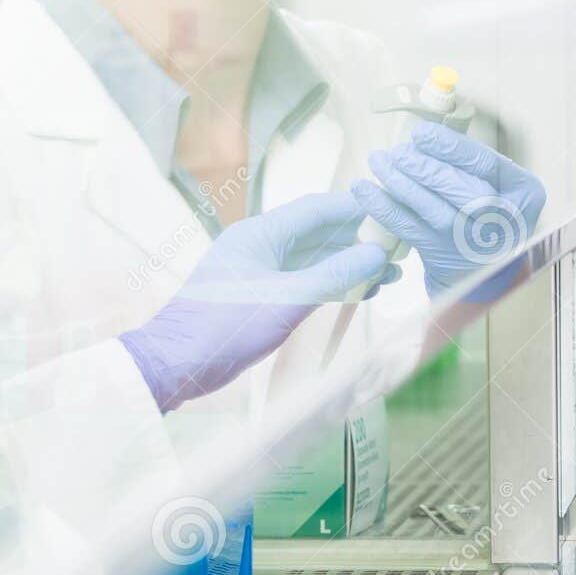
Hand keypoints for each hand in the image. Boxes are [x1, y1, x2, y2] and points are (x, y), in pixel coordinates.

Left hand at [119, 192, 396, 412]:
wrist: (175, 366)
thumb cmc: (223, 329)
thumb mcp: (286, 301)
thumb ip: (334, 275)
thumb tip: (376, 253)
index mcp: (261, 234)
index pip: (317, 209)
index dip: (356, 208)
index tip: (391, 209)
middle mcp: (261, 245)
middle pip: (320, 232)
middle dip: (360, 239)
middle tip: (400, 247)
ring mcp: (261, 270)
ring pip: (316, 259)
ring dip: (351, 264)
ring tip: (391, 274)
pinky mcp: (262, 295)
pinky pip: (306, 280)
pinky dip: (334, 283)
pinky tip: (361, 291)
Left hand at [351, 123, 546, 296]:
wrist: (485, 268)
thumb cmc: (489, 215)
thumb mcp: (498, 185)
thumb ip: (469, 163)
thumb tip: (421, 137)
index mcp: (523, 193)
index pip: (485, 164)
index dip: (451, 148)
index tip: (422, 133)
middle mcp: (504, 221)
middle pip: (463, 190)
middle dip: (426, 168)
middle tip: (398, 152)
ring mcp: (473, 242)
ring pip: (435, 209)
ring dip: (402, 184)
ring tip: (379, 163)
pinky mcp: (442, 256)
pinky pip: (410, 229)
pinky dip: (385, 208)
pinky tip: (365, 190)